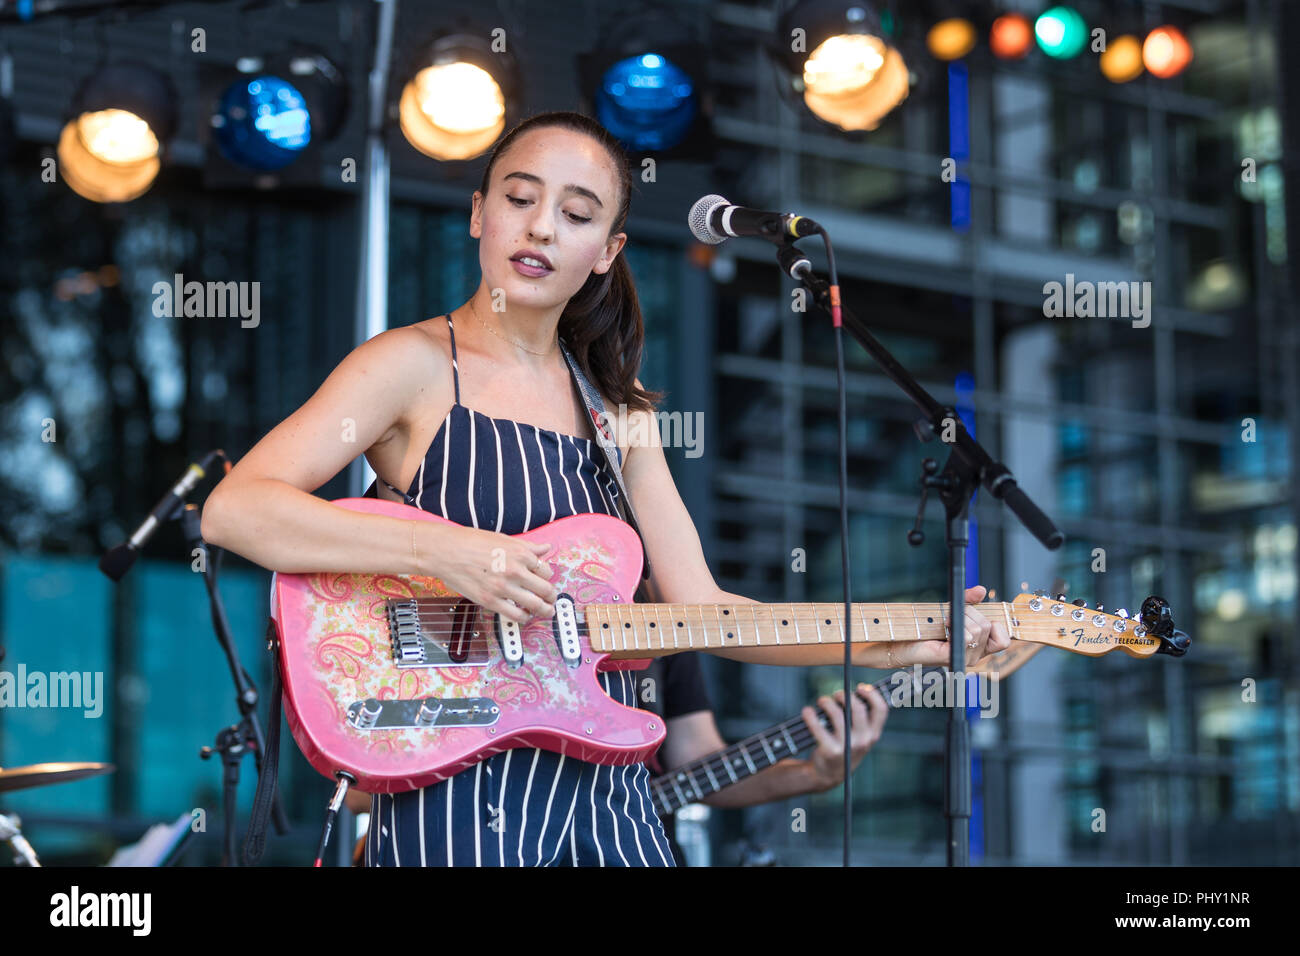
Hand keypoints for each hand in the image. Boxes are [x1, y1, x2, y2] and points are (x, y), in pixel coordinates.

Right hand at [420, 522, 555, 624]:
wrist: (446, 551)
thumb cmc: (470, 542)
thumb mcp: (504, 539)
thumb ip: (528, 547)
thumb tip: (545, 548)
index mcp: (521, 553)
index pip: (546, 570)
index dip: (547, 578)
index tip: (545, 581)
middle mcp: (516, 571)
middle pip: (546, 589)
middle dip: (552, 597)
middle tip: (552, 600)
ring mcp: (504, 587)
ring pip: (535, 605)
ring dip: (544, 610)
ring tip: (545, 612)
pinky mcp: (491, 601)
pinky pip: (516, 615)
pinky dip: (525, 618)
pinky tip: (525, 616)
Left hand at [801, 683, 886, 791]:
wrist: (829, 773)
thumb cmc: (845, 745)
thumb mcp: (860, 735)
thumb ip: (863, 716)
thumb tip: (862, 688)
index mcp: (873, 734)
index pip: (881, 709)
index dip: (872, 694)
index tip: (861, 687)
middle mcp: (863, 740)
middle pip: (858, 708)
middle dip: (844, 695)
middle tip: (836, 694)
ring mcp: (847, 746)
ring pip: (837, 715)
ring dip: (827, 703)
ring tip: (822, 701)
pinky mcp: (830, 751)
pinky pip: (818, 727)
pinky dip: (810, 716)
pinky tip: (807, 711)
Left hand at [879, 584, 1010, 668]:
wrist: (903, 638)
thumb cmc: (928, 626)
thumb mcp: (953, 609)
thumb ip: (969, 600)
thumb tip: (982, 590)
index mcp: (980, 647)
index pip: (1004, 640)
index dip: (997, 624)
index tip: (978, 615)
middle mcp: (976, 655)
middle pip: (988, 626)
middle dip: (971, 613)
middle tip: (954, 615)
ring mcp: (964, 658)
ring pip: (978, 630)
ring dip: (961, 617)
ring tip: (947, 621)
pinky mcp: (951, 657)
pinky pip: (966, 637)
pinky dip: (955, 624)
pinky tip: (945, 626)